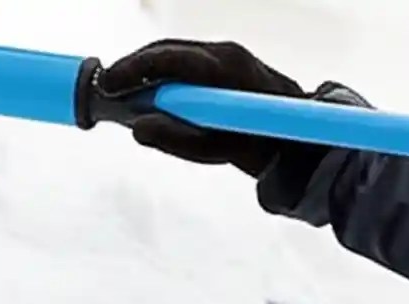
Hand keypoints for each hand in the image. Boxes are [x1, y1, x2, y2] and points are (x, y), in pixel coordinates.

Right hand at [98, 39, 306, 176]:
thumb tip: (136, 128)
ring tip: (122, 91)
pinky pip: (186, 61)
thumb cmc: (261, 146)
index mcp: (224, 67)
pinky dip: (163, 73)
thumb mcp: (216, 150)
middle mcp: (225, 52)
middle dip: (133, 66)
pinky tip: (149, 92)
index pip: (168, 58)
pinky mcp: (228, 64)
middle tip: (106, 88)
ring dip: (146, 69)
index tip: (108, 84)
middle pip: (167, 50)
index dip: (133, 69)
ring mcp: (228, 55)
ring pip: (175, 53)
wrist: (302, 141)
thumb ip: (174, 138)